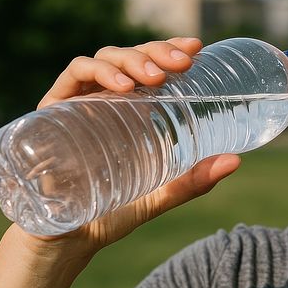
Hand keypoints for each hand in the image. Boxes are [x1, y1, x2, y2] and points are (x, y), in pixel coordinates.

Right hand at [18, 38, 241, 257]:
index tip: (196, 48)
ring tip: (155, 78)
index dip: (170, 49)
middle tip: (182, 64)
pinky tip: (120, 86)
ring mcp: (77, 100)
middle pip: (131, 56)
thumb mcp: (160, 194)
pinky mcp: (52, 108)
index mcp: (130, 109)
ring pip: (105, 57)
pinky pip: (73, 75)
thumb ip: (193, 181)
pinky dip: (97, 71)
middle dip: (157, 52)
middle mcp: (103, 98)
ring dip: (132, 59)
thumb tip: (236, 162)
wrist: (66, 240)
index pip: (150, 65)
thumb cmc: (111, 213)